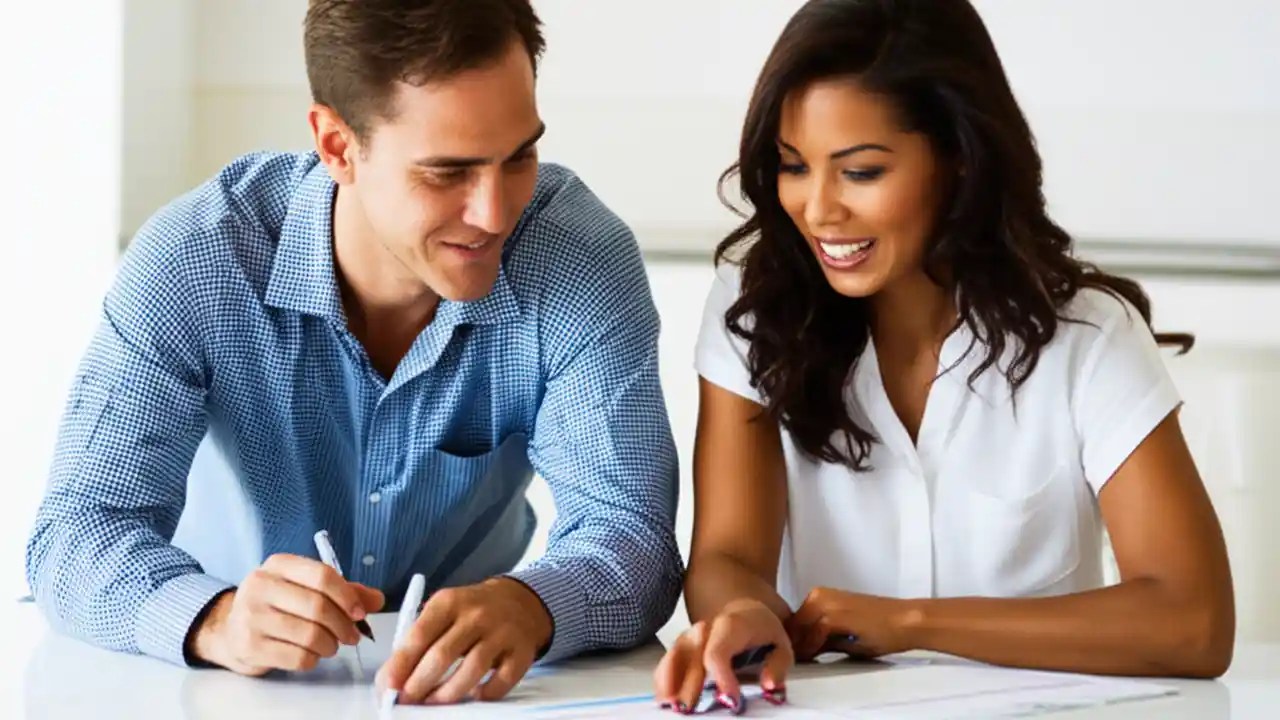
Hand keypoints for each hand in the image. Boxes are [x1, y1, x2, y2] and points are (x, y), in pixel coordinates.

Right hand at [187, 554, 384, 675]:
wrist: (231, 630)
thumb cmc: (277, 606)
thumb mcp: (307, 588)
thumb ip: (344, 591)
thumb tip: (377, 600)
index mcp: (278, 565)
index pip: (322, 575)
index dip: (347, 596)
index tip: (359, 613)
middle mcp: (260, 586)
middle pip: (317, 606)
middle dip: (343, 625)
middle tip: (352, 636)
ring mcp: (251, 616)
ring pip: (309, 634)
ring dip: (330, 644)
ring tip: (332, 645)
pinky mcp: (249, 645)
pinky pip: (297, 656)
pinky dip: (313, 658)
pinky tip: (311, 654)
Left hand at [376, 577, 551, 704]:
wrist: (520, 602)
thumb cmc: (471, 612)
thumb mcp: (443, 612)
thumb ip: (418, 640)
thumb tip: (390, 679)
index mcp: (449, 602)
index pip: (419, 635)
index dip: (400, 665)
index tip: (387, 687)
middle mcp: (476, 615)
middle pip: (442, 655)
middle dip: (419, 684)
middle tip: (406, 702)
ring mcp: (502, 633)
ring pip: (472, 670)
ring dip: (447, 693)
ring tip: (433, 703)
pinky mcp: (521, 653)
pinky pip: (501, 681)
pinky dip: (484, 694)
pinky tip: (473, 695)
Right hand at [653, 598, 792, 713]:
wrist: (744, 612)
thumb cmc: (761, 631)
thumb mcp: (782, 645)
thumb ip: (777, 666)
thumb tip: (770, 686)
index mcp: (732, 625)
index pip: (718, 652)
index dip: (722, 677)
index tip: (730, 701)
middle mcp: (706, 628)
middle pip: (692, 657)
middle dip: (690, 685)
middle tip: (689, 710)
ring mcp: (691, 636)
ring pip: (675, 656)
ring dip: (669, 681)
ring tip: (669, 704)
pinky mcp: (682, 646)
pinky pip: (668, 660)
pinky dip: (663, 679)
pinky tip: (663, 697)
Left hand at [785, 587, 918, 660]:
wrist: (904, 621)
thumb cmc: (879, 629)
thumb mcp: (841, 634)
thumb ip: (819, 639)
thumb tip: (800, 652)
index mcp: (818, 596)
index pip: (792, 623)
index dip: (791, 642)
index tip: (791, 658)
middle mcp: (817, 595)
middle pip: (792, 627)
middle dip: (793, 646)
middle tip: (795, 663)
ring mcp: (823, 603)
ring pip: (798, 632)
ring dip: (800, 649)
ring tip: (804, 663)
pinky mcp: (832, 615)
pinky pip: (812, 637)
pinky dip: (812, 650)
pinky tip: (816, 659)